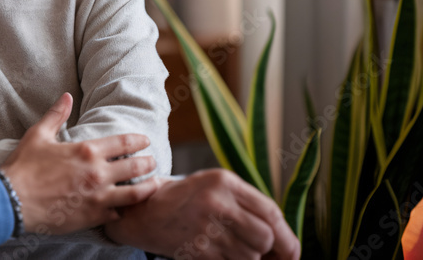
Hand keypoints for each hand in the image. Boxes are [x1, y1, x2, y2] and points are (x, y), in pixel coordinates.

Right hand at [0, 92, 159, 234]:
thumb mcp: (38, 135)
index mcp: (86, 151)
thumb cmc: (23, 167)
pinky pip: (118, 213)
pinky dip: (124, 209)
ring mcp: (98, 197)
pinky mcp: (93, 216)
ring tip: (154, 184)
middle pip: (135, 166)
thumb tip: (66, 96)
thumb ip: (56, 115)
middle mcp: (97, 173)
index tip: (145, 140)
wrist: (12, 200)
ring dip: (148, 187)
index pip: (124, 142)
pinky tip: (126, 207)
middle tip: (152, 161)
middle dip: (148, 162)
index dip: (138, 140)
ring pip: (135, 193)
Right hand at [103, 169, 299, 259]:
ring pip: (250, 256)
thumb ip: (247, 205)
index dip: (287, 237)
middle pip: (265, 237)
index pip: (271, 212)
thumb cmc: (186, 201)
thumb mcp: (215, 188)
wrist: (143, 213)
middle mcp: (217, 202)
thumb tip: (284, 241)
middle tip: (259, 253)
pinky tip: (217, 253)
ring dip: (246, 258)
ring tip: (227, 246)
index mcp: (225, 182)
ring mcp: (206, 226)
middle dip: (267, 251)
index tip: (291, 252)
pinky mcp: (198, 249)